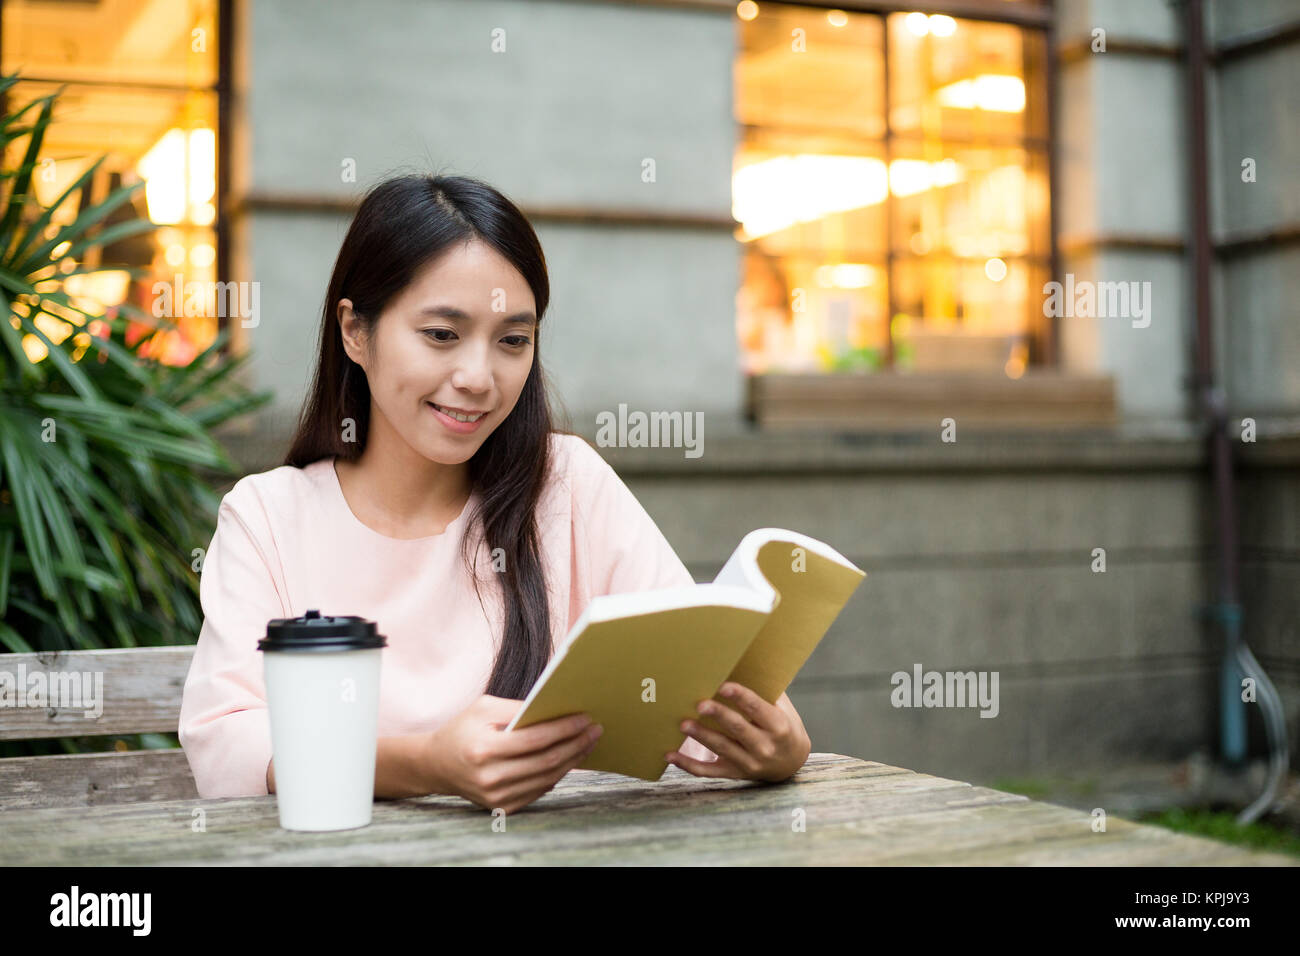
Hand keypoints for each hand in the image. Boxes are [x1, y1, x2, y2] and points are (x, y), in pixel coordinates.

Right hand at [426, 694, 602, 814]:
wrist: (436, 764)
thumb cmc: (463, 729)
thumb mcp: (484, 708)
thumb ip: (518, 708)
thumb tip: (556, 708)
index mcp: (484, 750)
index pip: (535, 740)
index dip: (564, 729)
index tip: (585, 718)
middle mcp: (490, 778)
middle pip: (547, 762)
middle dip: (576, 744)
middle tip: (596, 729)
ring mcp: (497, 797)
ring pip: (548, 778)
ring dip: (573, 760)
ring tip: (588, 742)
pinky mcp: (503, 807)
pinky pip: (540, 789)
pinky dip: (558, 773)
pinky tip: (571, 758)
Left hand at [666, 683, 810, 781]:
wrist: (791, 762)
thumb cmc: (782, 725)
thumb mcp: (782, 708)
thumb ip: (764, 690)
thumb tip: (739, 661)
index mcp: (779, 726)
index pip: (758, 709)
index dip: (740, 697)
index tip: (723, 685)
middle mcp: (765, 747)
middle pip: (738, 729)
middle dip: (718, 715)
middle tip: (700, 704)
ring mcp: (749, 763)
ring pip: (721, 749)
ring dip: (701, 736)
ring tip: (683, 724)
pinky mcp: (734, 773)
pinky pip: (708, 771)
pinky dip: (688, 764)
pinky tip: (670, 754)